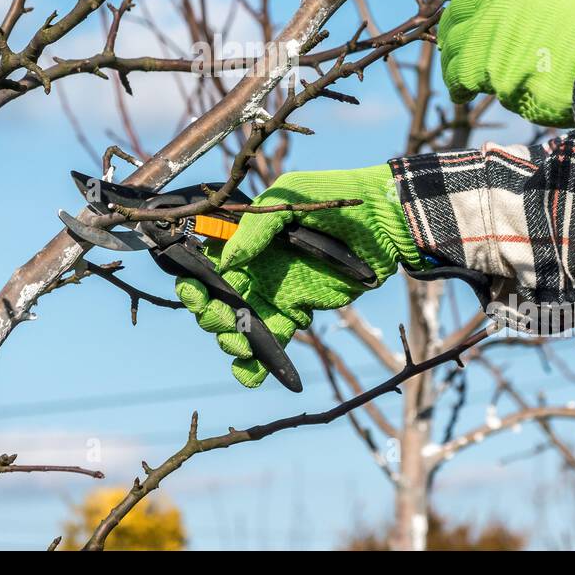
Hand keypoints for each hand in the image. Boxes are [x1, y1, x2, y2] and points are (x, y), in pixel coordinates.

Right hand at [175, 165, 421, 386]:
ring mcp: (272, 293)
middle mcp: (252, 269)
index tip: (196, 290)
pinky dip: (257, 364)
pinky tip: (250, 374)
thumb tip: (224, 263)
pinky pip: (271, 341)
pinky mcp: (296, 312)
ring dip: (229, 341)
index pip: (204, 265)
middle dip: (210, 315)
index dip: (193, 282)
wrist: (381, 223)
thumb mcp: (288, 200)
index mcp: (243, 240)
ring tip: (240, 345)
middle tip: (224, 318)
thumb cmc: (332, 200)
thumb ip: (255, 230)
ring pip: (237, 326)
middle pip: (215, 301)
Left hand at [436, 0, 574, 125]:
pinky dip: (461, 88)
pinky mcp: (490, 70)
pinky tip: (461, 94)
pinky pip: (465, 79)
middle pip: (456, 14)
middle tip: (453, 43)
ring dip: (453, 63)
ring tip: (457, 76)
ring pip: (455, 49)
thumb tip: (528, 2)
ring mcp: (489, 32)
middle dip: (452, 30)